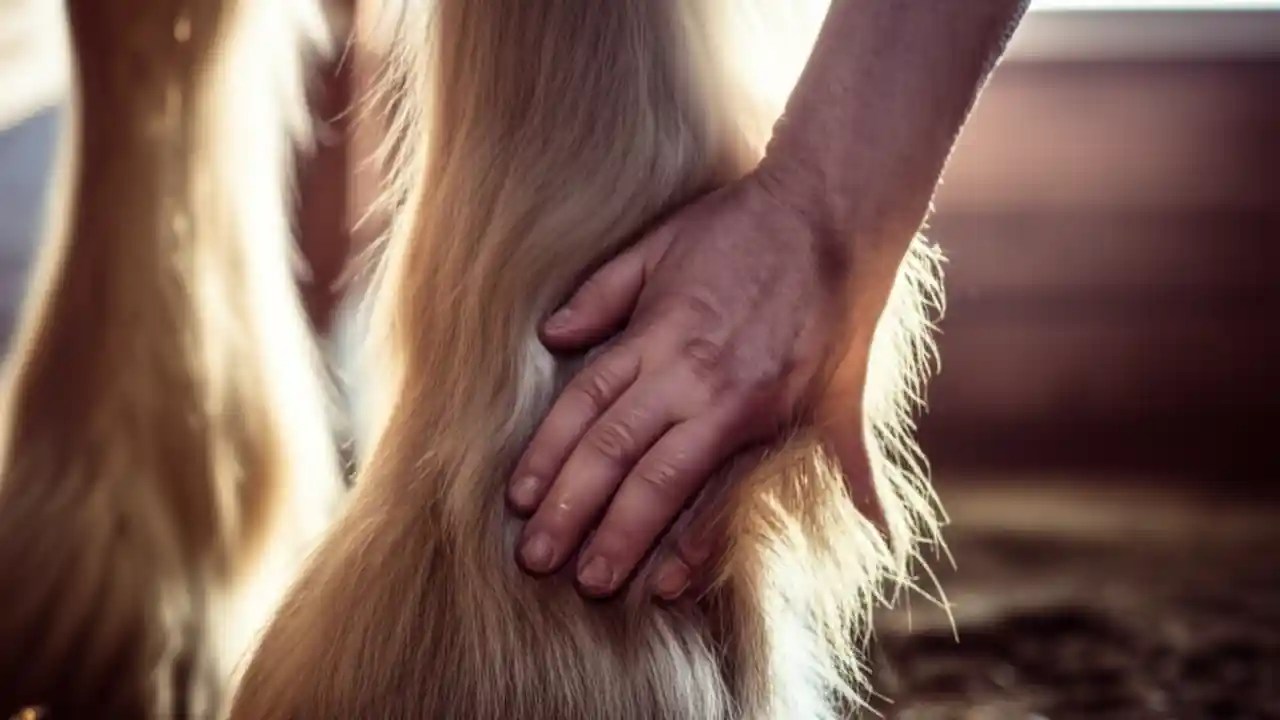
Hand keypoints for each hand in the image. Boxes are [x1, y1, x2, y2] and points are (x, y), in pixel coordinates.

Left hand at [507, 173, 851, 599]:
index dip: (548, 457)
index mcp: (660, 334)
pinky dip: (736, 530)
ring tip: (601, 583)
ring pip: (677, 481)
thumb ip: (602, 294)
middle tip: (539, 561)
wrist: (834, 210)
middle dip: (575, 511)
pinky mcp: (798, 417)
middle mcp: (697, 375)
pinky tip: (704, 578)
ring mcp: (748, 402)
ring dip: (634, 536)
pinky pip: (765, 482)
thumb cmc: (742, 224)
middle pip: (620, 454)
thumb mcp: (659, 243)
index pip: (588, 407)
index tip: (519, 502)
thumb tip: (552, 337)